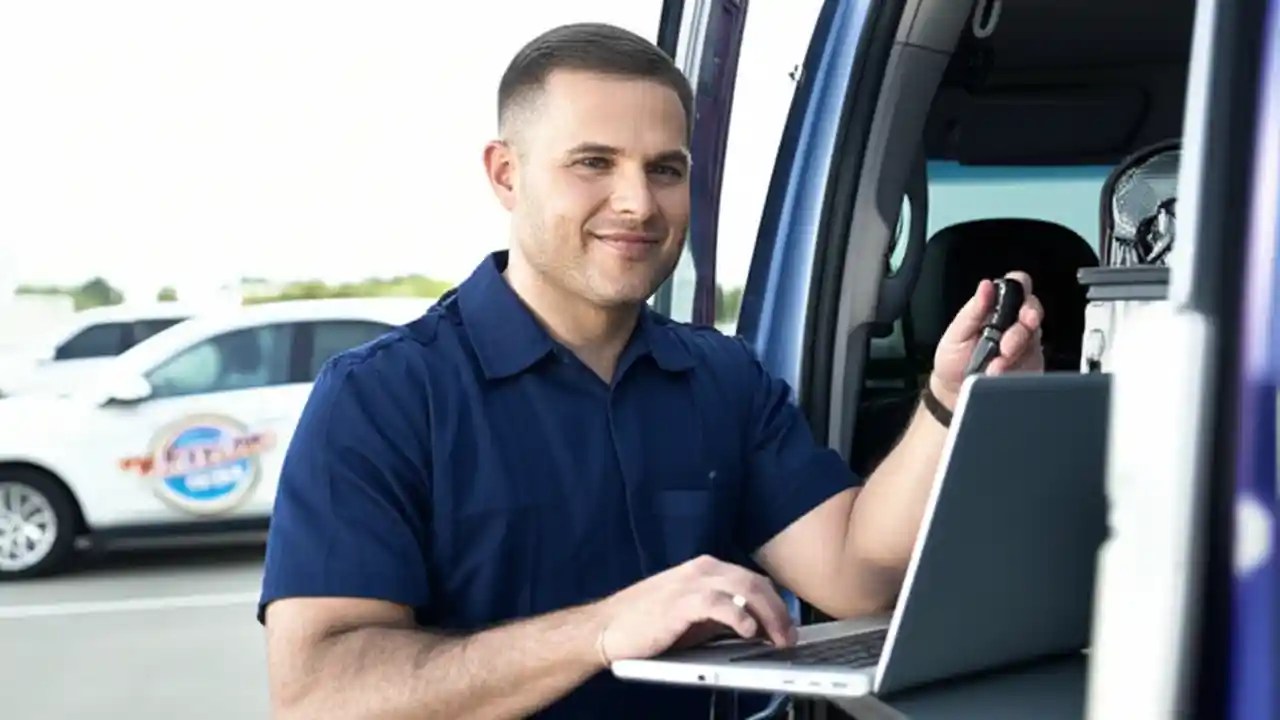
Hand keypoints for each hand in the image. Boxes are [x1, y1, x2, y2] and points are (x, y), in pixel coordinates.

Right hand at [591, 555, 797, 665]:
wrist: (607, 627)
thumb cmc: (647, 622)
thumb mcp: (693, 616)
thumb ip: (722, 614)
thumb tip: (756, 626)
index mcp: (706, 569)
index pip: (753, 580)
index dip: (776, 603)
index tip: (788, 625)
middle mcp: (702, 570)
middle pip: (755, 583)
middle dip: (779, 611)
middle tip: (790, 637)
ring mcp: (691, 583)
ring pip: (744, 589)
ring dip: (768, 615)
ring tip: (778, 638)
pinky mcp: (680, 602)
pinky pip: (718, 604)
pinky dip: (738, 616)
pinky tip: (748, 631)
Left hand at [929, 270, 1044, 407]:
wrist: (953, 394)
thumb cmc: (954, 360)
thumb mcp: (956, 334)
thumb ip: (973, 310)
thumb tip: (986, 285)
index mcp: (995, 308)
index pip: (1017, 286)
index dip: (1021, 287)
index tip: (1016, 300)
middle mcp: (1014, 322)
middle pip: (1033, 310)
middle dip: (1022, 325)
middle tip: (1006, 344)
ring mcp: (1025, 343)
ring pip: (1034, 336)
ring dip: (1016, 348)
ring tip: (994, 364)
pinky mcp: (1031, 364)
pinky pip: (1034, 360)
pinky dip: (1017, 366)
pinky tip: (1000, 373)